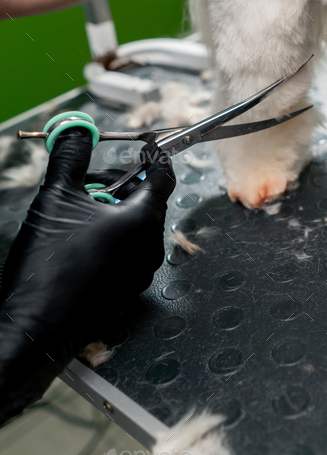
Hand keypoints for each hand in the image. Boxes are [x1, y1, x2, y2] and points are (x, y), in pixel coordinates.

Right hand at [0, 128, 175, 424]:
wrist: (36, 326)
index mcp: (144, 219)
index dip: (154, 152)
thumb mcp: (56, 197)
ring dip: (112, 207)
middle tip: (90, 176)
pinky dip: (109, 233)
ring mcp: (140, 271)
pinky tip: (77, 236)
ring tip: (76, 206)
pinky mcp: (126, 288)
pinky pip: (126, 248)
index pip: (163, 174)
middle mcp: (150, 246)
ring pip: (135, 225)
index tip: (143, 140)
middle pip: (147, 199)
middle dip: (121, 181)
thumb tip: (76, 128)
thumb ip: (70, 157)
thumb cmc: (50, 262)